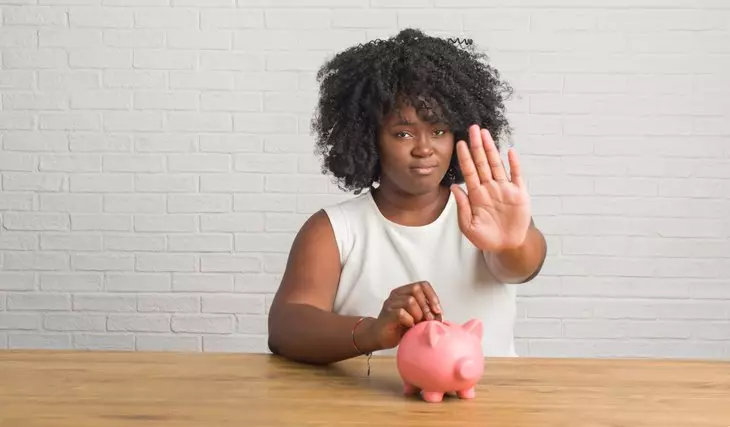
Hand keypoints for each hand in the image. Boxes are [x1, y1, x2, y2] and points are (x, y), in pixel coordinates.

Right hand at [363, 282, 442, 350]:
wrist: (380, 337)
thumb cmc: (399, 327)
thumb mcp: (416, 317)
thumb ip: (426, 312)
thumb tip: (440, 315)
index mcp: (405, 292)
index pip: (423, 284)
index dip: (432, 296)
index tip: (437, 310)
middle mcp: (397, 294)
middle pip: (416, 289)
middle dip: (426, 305)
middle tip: (428, 319)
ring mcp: (391, 303)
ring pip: (410, 301)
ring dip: (418, 315)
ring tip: (417, 324)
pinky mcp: (387, 314)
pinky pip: (401, 313)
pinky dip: (409, 321)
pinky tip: (409, 327)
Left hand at [451, 124, 531, 252]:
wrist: (506, 246)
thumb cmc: (486, 237)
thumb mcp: (468, 225)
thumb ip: (462, 207)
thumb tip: (453, 188)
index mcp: (476, 195)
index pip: (469, 171)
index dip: (464, 157)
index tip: (459, 143)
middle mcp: (489, 188)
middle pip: (482, 162)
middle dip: (477, 145)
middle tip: (472, 128)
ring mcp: (504, 189)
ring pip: (496, 164)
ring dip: (491, 149)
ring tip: (486, 133)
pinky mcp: (519, 193)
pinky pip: (516, 175)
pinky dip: (513, 163)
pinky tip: (510, 151)